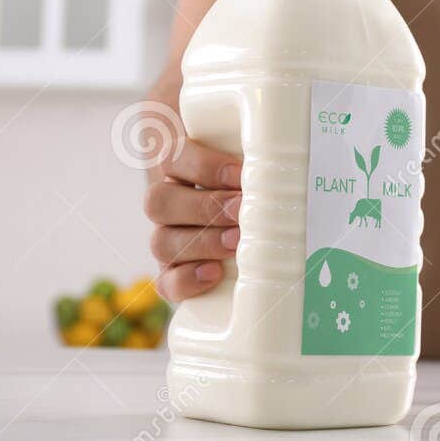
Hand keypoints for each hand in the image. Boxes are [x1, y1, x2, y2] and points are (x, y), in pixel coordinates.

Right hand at [144, 137, 241, 302]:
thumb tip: (281, 171)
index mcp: (181, 173)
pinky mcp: (171, 279)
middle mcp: (167, 207)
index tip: (239, 174)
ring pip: (161, 242)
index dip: (202, 166)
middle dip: (204, 206)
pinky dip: (187, 279)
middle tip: (239, 211)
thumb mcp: (252, 179)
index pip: (171, 158)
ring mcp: (166, 244)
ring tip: (236, 243)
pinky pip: (166, 282)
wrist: (252, 247)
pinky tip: (214, 273)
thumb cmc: (256, 202)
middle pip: (158, 201)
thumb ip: (255, 170)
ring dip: (202, 242)